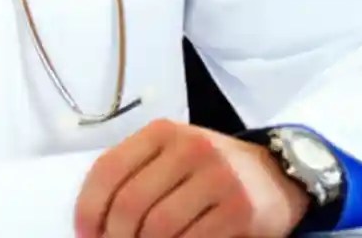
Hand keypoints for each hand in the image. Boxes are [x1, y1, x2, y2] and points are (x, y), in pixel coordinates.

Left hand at [74, 119, 309, 237]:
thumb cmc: (210, 171)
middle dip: (115, 237)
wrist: (276, 176)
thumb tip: (92, 225)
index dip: (88, 209)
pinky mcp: (239, 208)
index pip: (108, 169)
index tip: (85, 234)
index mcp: (162, 133)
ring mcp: (217, 177)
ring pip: (158, 227)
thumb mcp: (171, 156)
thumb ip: (135, 176)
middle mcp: (189, 148)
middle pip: (130, 204)